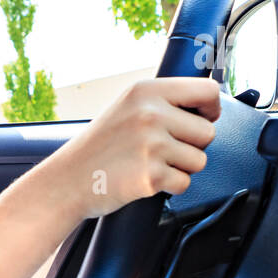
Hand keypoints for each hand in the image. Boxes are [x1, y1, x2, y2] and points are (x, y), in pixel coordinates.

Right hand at [53, 78, 222, 219]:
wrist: (66, 180)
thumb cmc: (97, 148)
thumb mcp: (125, 108)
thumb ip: (162, 102)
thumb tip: (208, 104)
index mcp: (146, 91)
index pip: (207, 91)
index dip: (211, 108)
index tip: (203, 118)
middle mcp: (150, 114)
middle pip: (207, 132)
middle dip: (191, 145)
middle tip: (162, 150)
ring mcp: (151, 145)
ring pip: (199, 160)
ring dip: (181, 167)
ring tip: (151, 164)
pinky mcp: (151, 175)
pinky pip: (184, 182)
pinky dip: (169, 186)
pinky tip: (146, 178)